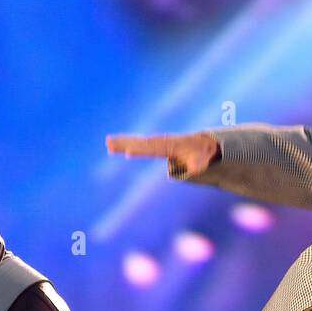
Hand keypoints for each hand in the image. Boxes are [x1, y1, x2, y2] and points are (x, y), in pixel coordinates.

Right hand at [105, 131, 219, 174]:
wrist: (203, 143)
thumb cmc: (202, 153)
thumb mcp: (202, 159)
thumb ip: (198, 164)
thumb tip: (195, 169)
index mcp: (170, 144)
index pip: (153, 147)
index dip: (141, 150)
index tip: (128, 152)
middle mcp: (160, 141)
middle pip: (141, 142)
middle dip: (127, 143)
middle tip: (110, 143)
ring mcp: (156, 142)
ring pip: (137, 142)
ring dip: (122, 142)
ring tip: (107, 143)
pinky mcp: (152, 145)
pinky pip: (137, 144)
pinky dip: (124, 143)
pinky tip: (111, 146)